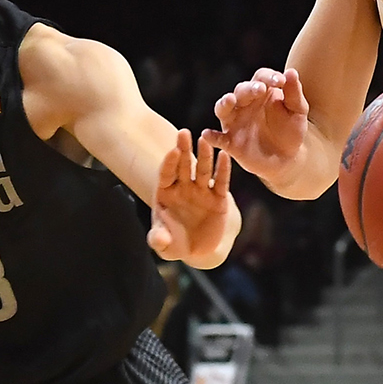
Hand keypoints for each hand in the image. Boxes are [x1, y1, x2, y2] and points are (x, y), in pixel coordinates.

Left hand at [148, 129, 233, 263]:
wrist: (198, 250)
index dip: (169, 163)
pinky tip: (225, 156)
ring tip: (205, 140)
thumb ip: (159, 239)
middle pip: (183, 165)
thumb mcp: (165, 245)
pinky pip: (221, 182)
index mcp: (166, 193)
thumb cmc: (176, 244)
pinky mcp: (218, 198)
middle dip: (183, 149)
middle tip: (183, 133)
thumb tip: (157, 239)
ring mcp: (201, 191)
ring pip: (203, 170)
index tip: (172, 151)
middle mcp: (183, 188)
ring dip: (204, 155)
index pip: (166, 174)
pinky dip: (223, 169)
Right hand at [212, 68, 309, 181]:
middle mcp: (244, 104)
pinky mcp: (231, 142)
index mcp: (261, 92)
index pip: (260, 77)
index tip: (280, 81)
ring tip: (229, 100)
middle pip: (241, 90)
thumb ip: (294, 93)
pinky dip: (212, 137)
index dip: (268, 77)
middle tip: (260, 89)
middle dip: (249, 89)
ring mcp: (235, 122)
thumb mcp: (298, 111)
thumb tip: (291, 71)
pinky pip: (218, 138)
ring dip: (225, 103)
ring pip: (223, 109)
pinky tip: (207, 135)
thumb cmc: (292, 130)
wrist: (289, 158)